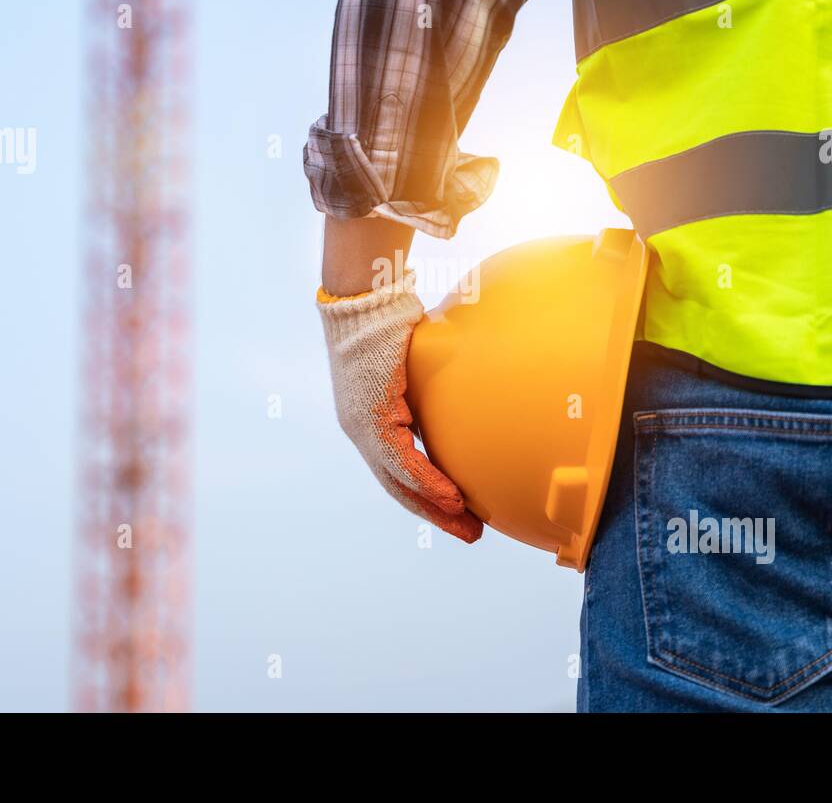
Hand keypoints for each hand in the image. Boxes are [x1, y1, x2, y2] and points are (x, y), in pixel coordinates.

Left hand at [316, 271, 482, 542]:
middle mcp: (360, 428)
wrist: (363, 297)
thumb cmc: (391, 318)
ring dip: (436, 508)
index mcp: (369, 418)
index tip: (457, 512)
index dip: (426, 495)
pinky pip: (402, 461)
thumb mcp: (418, 363)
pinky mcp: (370, 417)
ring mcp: (362, 426)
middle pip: (398, 487)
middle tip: (470, 534)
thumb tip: (471, 387)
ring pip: (399, 483)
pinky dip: (428, 482)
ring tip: (468, 528)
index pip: (397, 470)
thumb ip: (434, 385)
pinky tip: (452, 499)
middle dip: (436, 514)